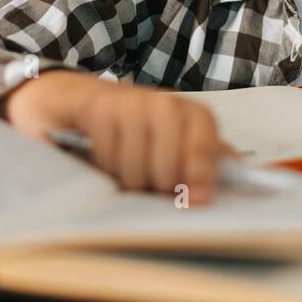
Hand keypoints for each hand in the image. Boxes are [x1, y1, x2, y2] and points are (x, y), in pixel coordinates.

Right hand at [0, 69, 236, 202]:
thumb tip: (234, 181)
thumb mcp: (164, 152)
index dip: (203, 172)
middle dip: (156, 184)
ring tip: (120, 173)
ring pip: (139, 160)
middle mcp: (167, 103)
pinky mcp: (100, 104)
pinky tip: (98, 159)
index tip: (198, 201)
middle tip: (144, 187)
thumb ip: (199, 162)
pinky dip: (103, 164)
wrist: (66, 105)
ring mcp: (132, 100)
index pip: (207, 141)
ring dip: (127, 177)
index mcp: (191, 116)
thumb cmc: (123, 137)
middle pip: (172, 159)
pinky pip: (108, 148)